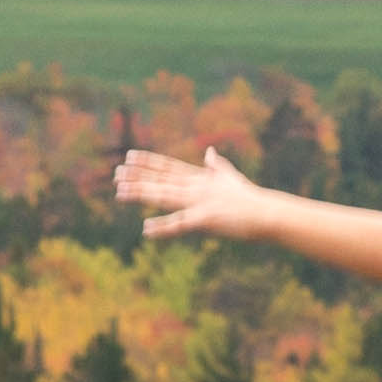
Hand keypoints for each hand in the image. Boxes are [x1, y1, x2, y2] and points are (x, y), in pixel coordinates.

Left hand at [113, 143, 269, 238]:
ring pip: (164, 196)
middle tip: (115, 174)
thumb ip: (217, 165)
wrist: (266, 212)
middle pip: (160, 180)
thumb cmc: (249, 197)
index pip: (168, 167)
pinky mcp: (205, 219)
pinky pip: (180, 225)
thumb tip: (210, 151)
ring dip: (141, 195)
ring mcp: (199, 202)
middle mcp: (195, 187)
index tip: (129, 156)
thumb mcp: (230, 177)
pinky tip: (146, 230)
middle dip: (137, 177)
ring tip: (119, 194)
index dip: (148, 162)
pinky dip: (163, 228)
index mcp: (200, 178)